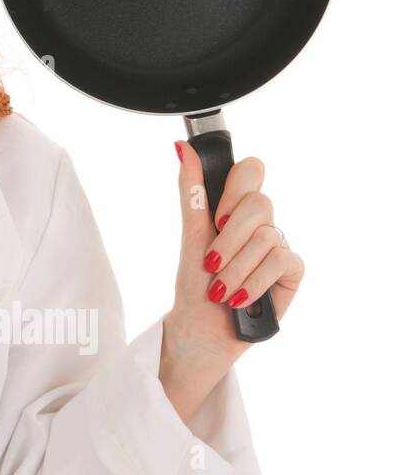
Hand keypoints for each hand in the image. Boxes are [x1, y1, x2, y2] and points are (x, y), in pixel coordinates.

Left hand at [165, 140, 304, 366]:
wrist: (201, 327)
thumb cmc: (195, 282)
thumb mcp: (190, 235)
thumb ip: (191, 191)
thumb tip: (182, 147)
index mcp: (235, 207)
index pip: (250, 171)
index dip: (236, 190)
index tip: (217, 218)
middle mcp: (260, 222)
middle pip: (261, 203)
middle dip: (229, 239)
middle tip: (211, 262)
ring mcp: (279, 244)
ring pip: (267, 236)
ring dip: (235, 269)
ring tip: (220, 290)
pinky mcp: (293, 270)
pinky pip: (281, 260)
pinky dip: (254, 282)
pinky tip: (240, 299)